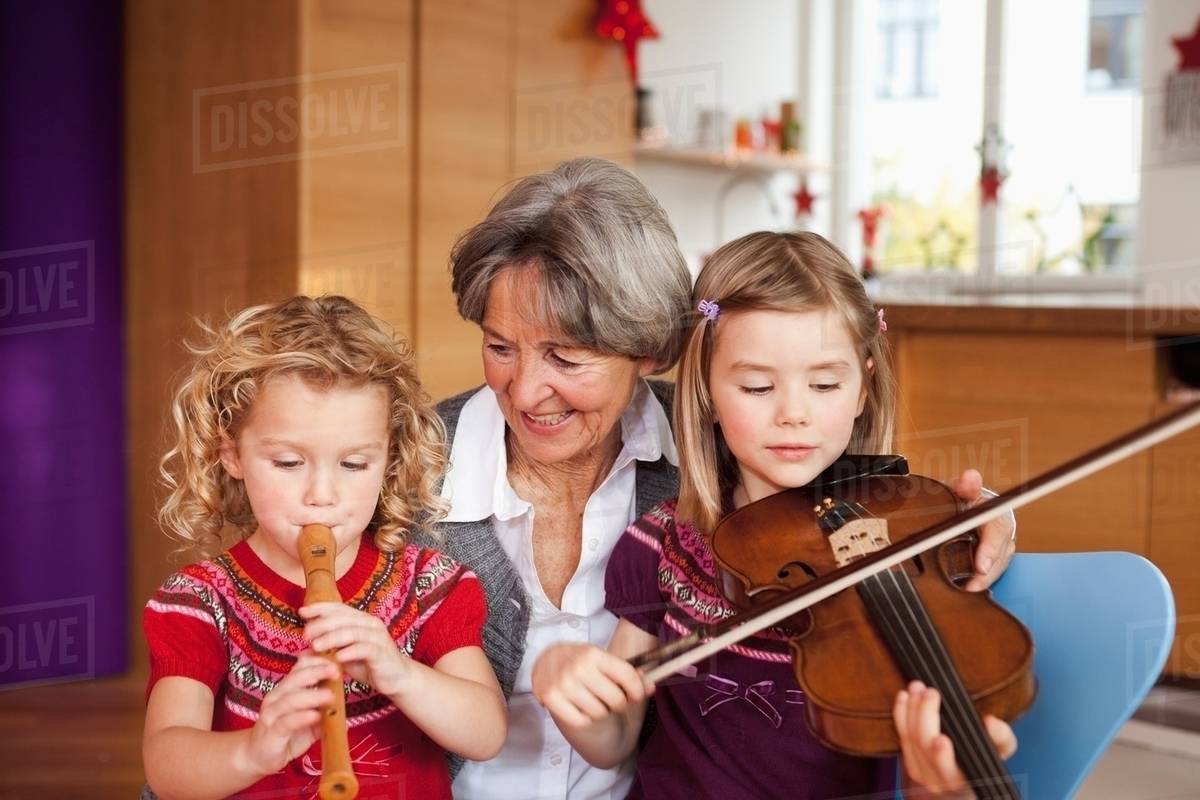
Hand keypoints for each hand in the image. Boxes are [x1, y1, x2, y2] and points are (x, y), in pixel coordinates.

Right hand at [237, 653, 336, 775]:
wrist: (258, 757)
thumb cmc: (286, 734)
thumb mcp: (308, 721)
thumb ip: (322, 712)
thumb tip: (343, 708)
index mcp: (286, 690)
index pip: (299, 668)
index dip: (316, 662)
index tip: (336, 662)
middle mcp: (276, 698)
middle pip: (295, 679)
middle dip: (316, 673)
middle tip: (336, 671)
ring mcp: (272, 714)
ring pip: (290, 699)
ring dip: (312, 695)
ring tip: (330, 695)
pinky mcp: (271, 732)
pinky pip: (286, 722)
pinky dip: (301, 717)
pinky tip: (315, 715)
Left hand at [300, 602, 412, 696]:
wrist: (396, 678)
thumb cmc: (369, 665)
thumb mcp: (344, 656)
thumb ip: (327, 651)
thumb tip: (303, 652)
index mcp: (361, 620)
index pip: (339, 608)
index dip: (320, 608)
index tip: (302, 612)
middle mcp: (370, 624)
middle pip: (343, 618)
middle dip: (322, 624)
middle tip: (306, 635)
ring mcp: (377, 637)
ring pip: (352, 631)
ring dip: (332, 637)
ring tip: (316, 646)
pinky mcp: (382, 652)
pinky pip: (365, 648)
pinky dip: (350, 651)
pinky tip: (338, 657)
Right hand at [532, 643, 651, 729]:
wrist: (546, 660)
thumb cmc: (578, 660)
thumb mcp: (601, 658)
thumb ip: (626, 671)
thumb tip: (651, 686)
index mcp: (593, 653)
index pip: (627, 675)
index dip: (638, 689)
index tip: (636, 695)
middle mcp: (578, 667)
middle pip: (616, 699)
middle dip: (618, 702)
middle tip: (611, 698)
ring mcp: (563, 684)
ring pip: (600, 712)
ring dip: (601, 711)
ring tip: (594, 700)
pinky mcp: (551, 699)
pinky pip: (581, 721)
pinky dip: (585, 718)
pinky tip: (581, 707)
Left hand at [894, 681, 1016, 797]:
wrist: (963, 780)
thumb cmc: (984, 761)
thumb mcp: (999, 751)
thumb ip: (1001, 737)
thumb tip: (990, 721)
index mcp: (962, 780)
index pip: (949, 771)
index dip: (942, 757)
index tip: (941, 738)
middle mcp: (938, 780)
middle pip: (925, 748)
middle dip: (925, 717)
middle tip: (931, 692)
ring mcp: (920, 772)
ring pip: (910, 739)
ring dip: (911, 710)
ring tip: (917, 687)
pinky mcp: (909, 761)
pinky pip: (901, 736)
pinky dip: (900, 714)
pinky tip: (904, 696)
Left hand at [951, 469, 1015, 591]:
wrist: (961, 504)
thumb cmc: (962, 497)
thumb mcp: (960, 488)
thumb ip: (965, 485)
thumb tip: (970, 477)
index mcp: (997, 511)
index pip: (999, 530)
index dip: (991, 549)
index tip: (981, 566)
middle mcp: (1003, 530)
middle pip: (1001, 553)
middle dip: (988, 571)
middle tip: (973, 583)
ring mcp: (1001, 545)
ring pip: (998, 566)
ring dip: (984, 580)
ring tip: (968, 589)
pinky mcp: (994, 557)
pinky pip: (992, 572)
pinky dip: (981, 581)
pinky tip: (968, 589)